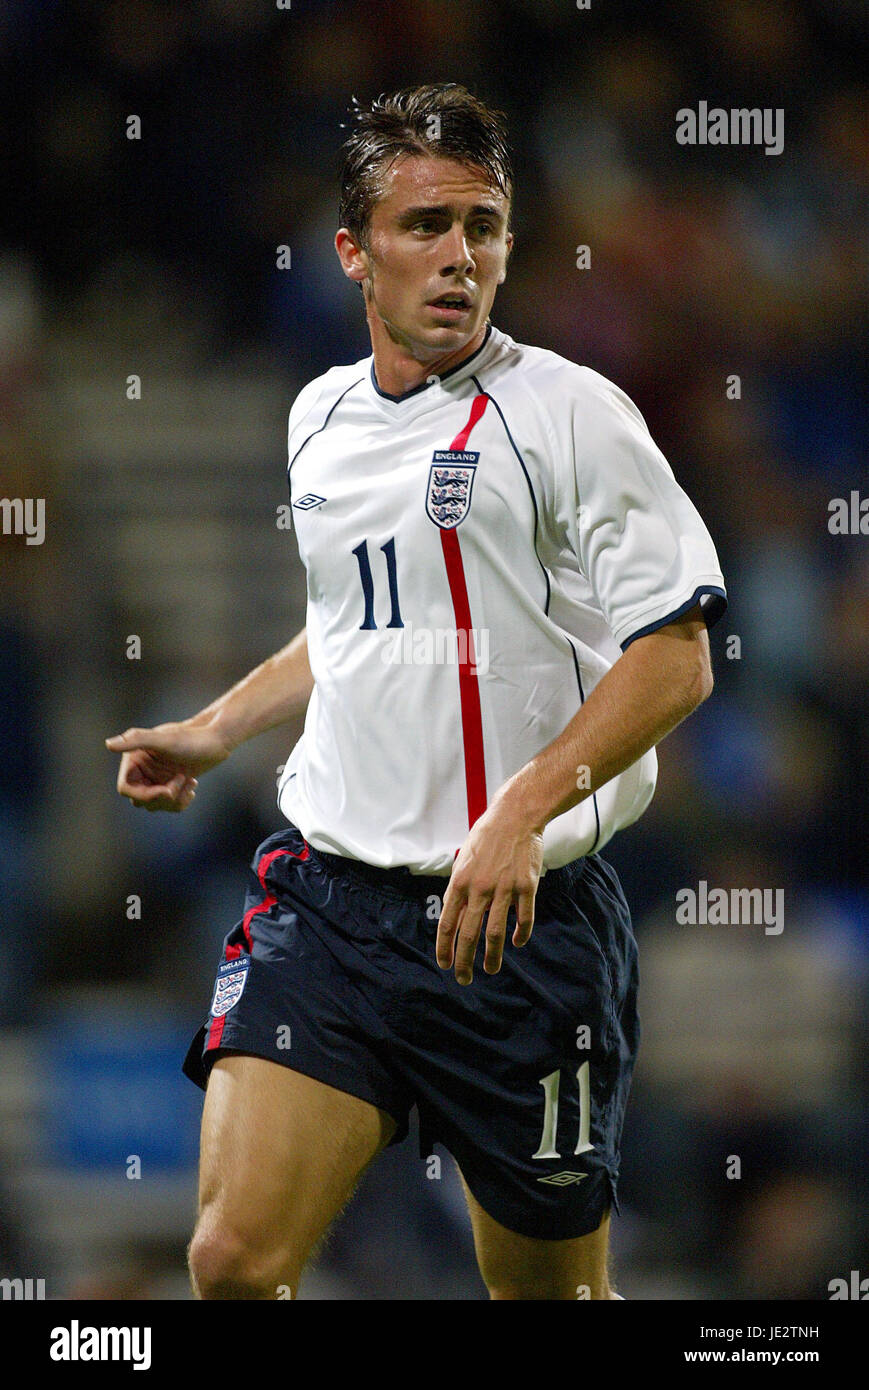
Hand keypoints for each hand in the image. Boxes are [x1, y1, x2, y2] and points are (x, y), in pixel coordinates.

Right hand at [104, 720, 231, 811]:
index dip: (144, 795)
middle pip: (140, 800)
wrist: (216, 740)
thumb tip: (109, 744)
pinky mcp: (169, 784)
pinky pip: (168, 804)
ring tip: (190, 781)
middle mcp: (142, 768)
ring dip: (174, 798)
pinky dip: (181, 800)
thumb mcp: (165, 740)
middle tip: (182, 780)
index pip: (126, 788)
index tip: (167, 791)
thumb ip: (136, 740)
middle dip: (162, 797)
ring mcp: (156, 778)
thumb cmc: (192, 737)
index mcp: (134, 758)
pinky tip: (192, 786)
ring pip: (155, 804)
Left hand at [436, 795, 544, 984]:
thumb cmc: (486, 837)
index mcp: (460, 882)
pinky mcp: (527, 887)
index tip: (444, 965)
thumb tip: (456, 917)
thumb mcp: (465, 861)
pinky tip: (516, 942)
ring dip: (492, 956)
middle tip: (463, 979)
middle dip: (464, 961)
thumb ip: (460, 888)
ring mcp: (505, 888)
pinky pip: (524, 919)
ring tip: (490, 970)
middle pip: (469, 934)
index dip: (444, 948)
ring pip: (495, 933)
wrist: (516, 816)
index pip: (447, 923)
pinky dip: (520, 935)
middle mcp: (480, 888)